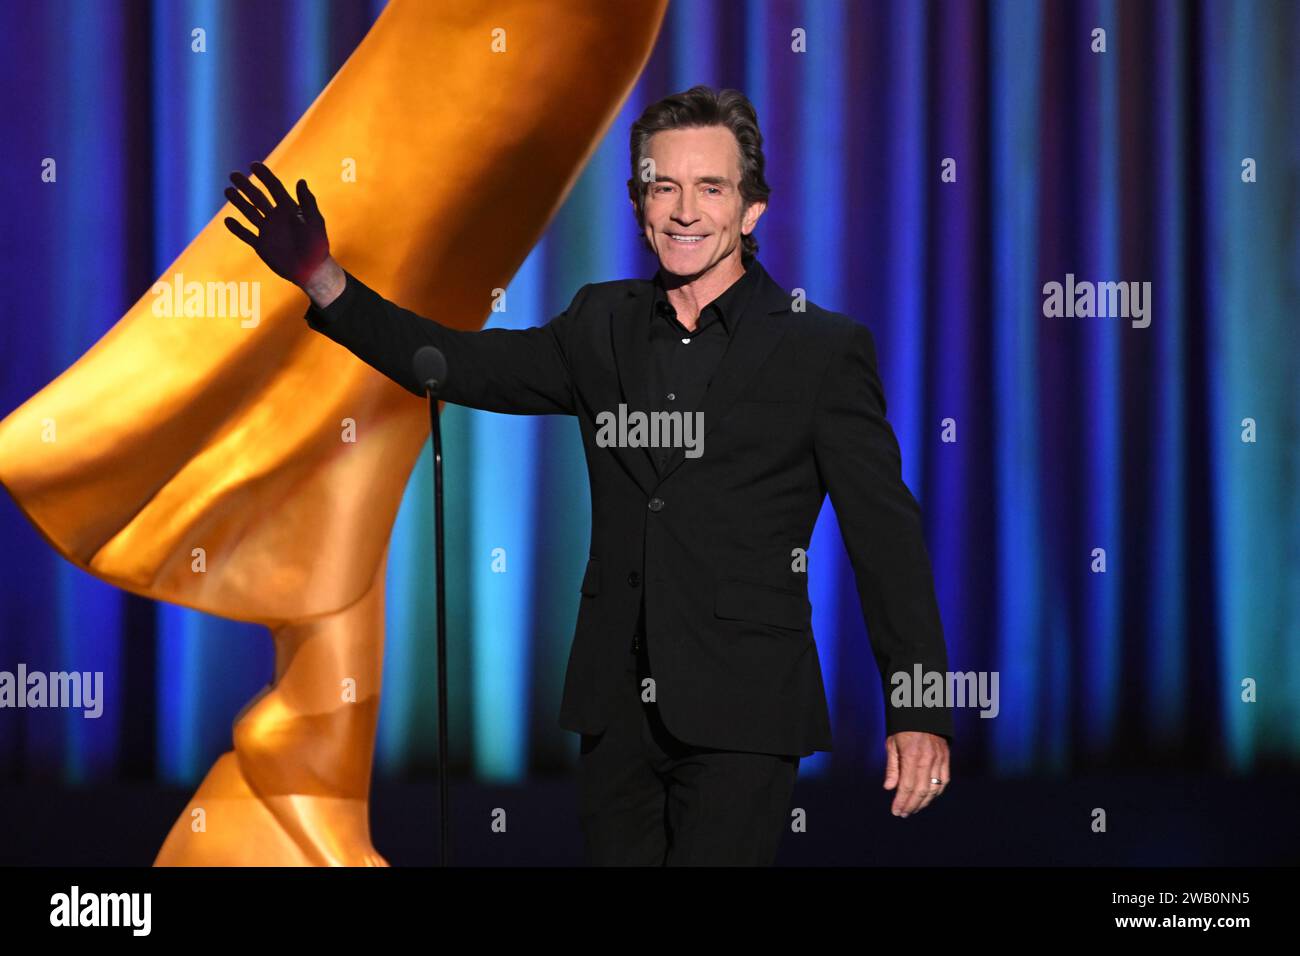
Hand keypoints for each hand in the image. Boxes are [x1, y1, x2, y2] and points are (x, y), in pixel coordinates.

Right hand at [223, 161, 329, 286]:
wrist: (312, 270)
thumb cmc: (317, 245)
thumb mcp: (315, 222)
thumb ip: (307, 202)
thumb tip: (301, 181)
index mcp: (289, 209)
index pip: (274, 188)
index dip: (265, 176)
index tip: (254, 165)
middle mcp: (276, 217)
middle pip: (258, 198)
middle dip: (245, 186)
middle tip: (233, 175)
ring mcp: (268, 231)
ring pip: (250, 213)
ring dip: (238, 202)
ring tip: (228, 191)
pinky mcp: (262, 245)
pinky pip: (247, 235)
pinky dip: (237, 229)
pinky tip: (227, 220)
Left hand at [883, 731, 948, 816]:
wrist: (922, 710)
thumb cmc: (903, 727)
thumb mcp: (892, 744)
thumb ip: (892, 768)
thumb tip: (889, 788)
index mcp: (911, 755)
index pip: (907, 786)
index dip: (901, 801)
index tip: (896, 811)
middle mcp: (927, 759)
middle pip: (921, 791)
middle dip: (912, 805)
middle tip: (904, 813)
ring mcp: (939, 759)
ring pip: (934, 788)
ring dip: (924, 802)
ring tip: (914, 808)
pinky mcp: (946, 757)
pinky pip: (944, 780)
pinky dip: (937, 792)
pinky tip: (929, 798)